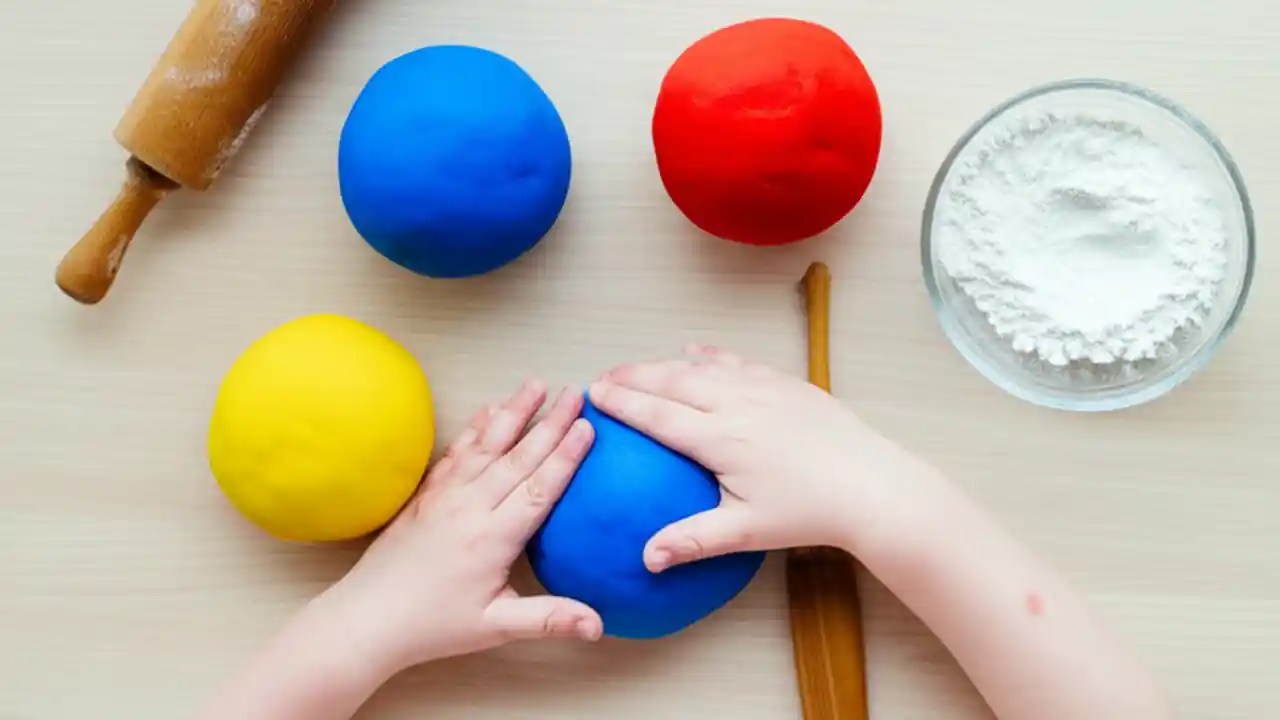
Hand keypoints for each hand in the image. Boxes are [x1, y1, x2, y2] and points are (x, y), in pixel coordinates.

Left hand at [313, 380, 602, 676]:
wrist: (367, 618)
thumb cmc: (432, 626)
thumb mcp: (494, 627)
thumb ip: (548, 620)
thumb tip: (597, 627)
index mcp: (492, 539)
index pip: (539, 488)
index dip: (565, 456)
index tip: (587, 427)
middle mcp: (469, 509)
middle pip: (518, 457)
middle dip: (550, 422)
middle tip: (575, 393)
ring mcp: (445, 497)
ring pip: (486, 446)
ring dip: (513, 412)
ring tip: (536, 384)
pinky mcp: (426, 495)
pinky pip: (456, 453)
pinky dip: (475, 428)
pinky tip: (489, 410)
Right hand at [589, 347, 938, 570]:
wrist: (871, 485)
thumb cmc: (809, 512)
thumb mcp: (747, 530)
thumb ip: (693, 539)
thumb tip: (646, 558)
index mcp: (721, 438)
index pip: (658, 415)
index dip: (622, 403)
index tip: (593, 395)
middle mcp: (738, 403)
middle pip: (673, 381)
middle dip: (634, 375)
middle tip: (604, 376)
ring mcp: (764, 387)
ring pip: (704, 367)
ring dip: (666, 363)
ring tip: (640, 366)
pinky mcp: (788, 383)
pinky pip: (739, 361)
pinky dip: (711, 355)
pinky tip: (698, 351)